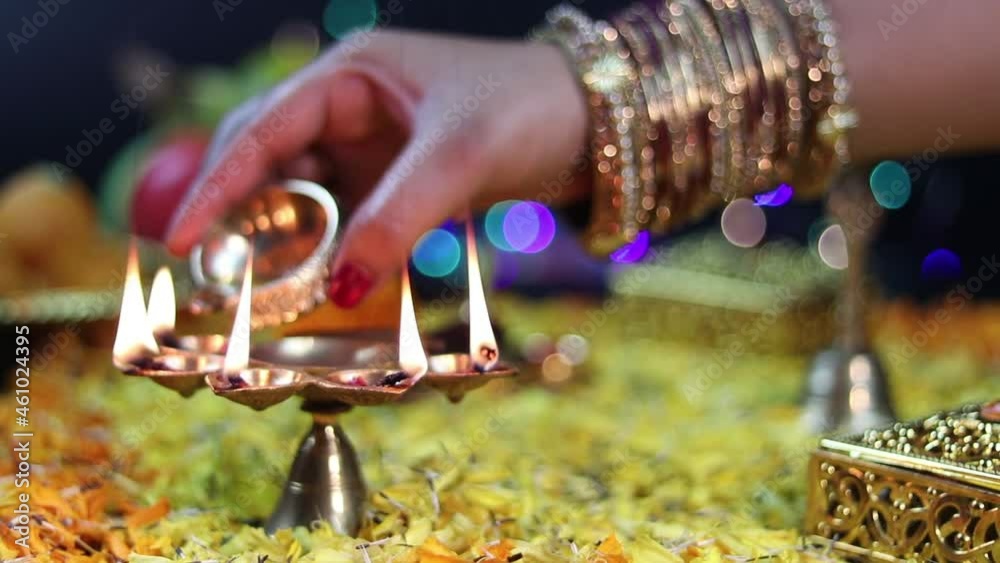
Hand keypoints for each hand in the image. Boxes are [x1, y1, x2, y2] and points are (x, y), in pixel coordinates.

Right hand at [164, 29, 588, 307]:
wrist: (593, 123)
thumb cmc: (529, 109)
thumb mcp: (458, 157)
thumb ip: (396, 218)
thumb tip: (340, 284)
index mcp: (351, 76)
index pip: (262, 130)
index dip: (219, 185)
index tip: (184, 240)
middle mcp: (351, 109)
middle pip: (272, 166)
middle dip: (245, 219)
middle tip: (218, 278)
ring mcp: (374, 149)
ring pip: (309, 199)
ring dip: (290, 244)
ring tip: (268, 292)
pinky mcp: (398, 182)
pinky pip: (350, 221)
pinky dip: (336, 253)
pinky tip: (328, 285)